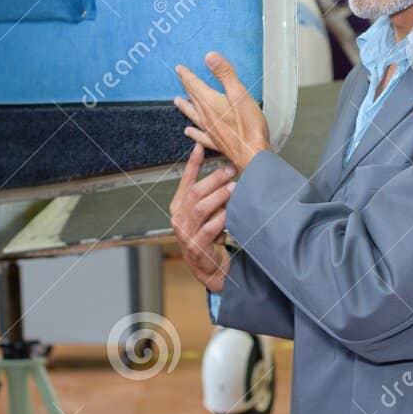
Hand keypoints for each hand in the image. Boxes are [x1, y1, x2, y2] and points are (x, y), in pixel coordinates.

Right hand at [169, 143, 235, 291]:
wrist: (208, 267)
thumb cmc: (209, 235)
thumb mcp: (208, 212)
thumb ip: (212, 194)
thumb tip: (228, 172)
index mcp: (179, 205)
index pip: (185, 180)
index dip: (192, 163)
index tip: (199, 146)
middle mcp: (178, 217)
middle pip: (195, 192)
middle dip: (214, 179)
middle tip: (231, 170)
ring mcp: (185, 232)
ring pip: (200, 208)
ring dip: (219, 197)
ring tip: (234, 188)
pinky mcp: (195, 246)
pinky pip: (209, 229)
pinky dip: (221, 219)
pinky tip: (231, 213)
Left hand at [173, 52, 269, 169]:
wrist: (252, 154)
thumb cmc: (249, 126)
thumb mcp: (239, 93)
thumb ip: (225, 74)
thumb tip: (210, 57)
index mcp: (211, 102)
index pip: (195, 85)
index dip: (187, 75)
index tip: (179, 69)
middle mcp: (207, 116)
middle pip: (193, 98)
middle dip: (186, 87)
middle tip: (180, 80)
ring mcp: (210, 130)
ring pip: (193, 115)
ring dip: (185, 107)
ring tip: (177, 102)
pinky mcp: (216, 142)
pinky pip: (200, 135)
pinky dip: (193, 132)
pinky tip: (189, 132)